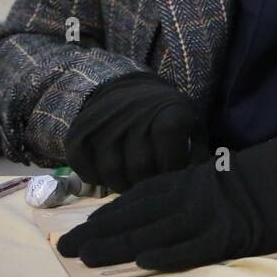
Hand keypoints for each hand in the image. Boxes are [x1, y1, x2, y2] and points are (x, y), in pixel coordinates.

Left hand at [57, 105, 276, 270]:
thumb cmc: (276, 176)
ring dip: (122, 242)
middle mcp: (200, 193)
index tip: (77, 230)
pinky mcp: (242, 230)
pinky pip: (201, 245)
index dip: (107, 214)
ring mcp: (220, 212)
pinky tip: (146, 258)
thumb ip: (199, 193)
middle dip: (101, 231)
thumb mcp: (230, 182)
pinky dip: (173, 251)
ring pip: (161, 228)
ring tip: (88, 256)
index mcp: (195, 180)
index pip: (142, 197)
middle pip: (142, 213)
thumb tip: (165, 217)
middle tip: (65, 248)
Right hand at [66, 73, 210, 193]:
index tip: (173, 174)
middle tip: (151, 185)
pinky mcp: (78, 134)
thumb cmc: (166, 115)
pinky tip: (111, 176)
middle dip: (148, 183)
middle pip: (139, 166)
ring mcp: (102, 123)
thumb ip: (197, 153)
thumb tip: (194, 181)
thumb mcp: (192, 125)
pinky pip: (85, 169)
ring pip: (111, 171)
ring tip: (132, 183)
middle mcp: (131, 114)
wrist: (127, 90)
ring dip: (123, 186)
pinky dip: (97, 180)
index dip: (172, 166)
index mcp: (167, 111)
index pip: (169, 146)